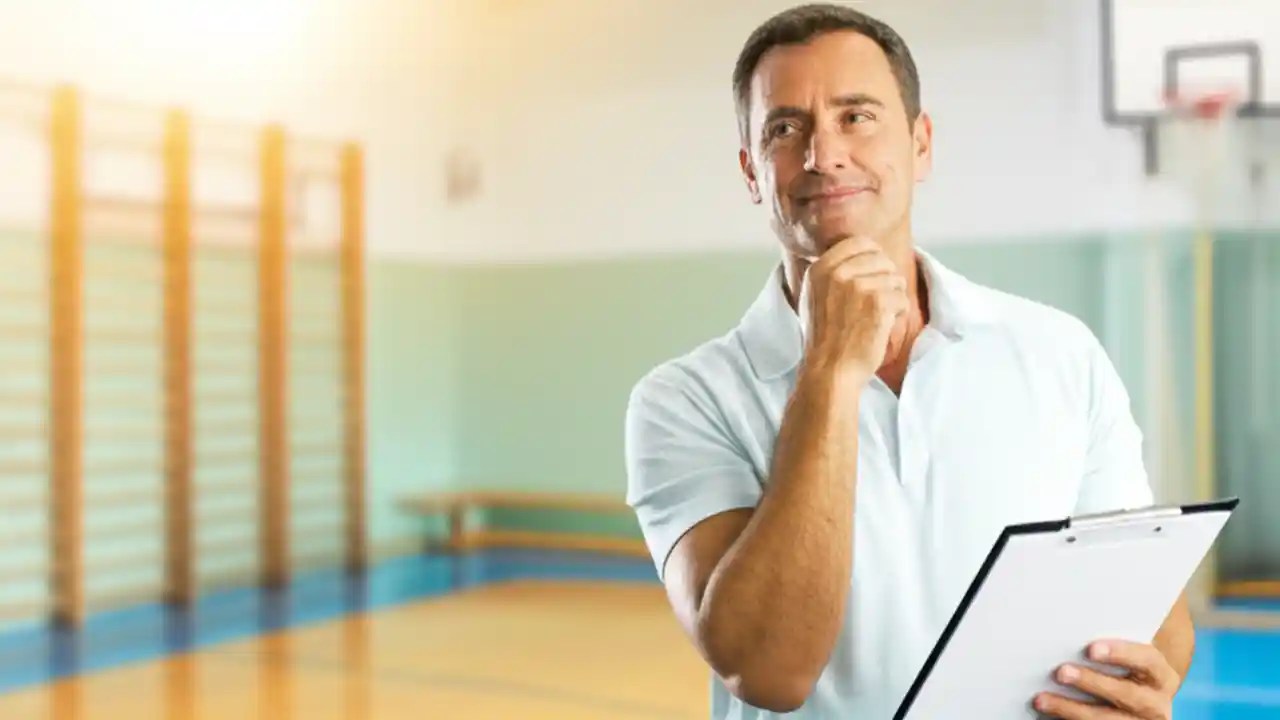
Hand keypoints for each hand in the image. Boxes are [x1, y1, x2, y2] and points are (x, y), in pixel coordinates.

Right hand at [798, 237, 907, 382]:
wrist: (829, 370)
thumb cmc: (825, 339)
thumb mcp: (815, 296)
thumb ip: (832, 272)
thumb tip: (862, 253)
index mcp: (820, 268)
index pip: (860, 243)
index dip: (873, 257)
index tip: (874, 275)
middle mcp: (837, 273)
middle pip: (881, 260)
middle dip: (886, 279)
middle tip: (878, 302)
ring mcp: (858, 286)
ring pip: (895, 279)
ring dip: (893, 297)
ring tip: (877, 317)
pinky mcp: (878, 303)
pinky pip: (902, 298)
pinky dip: (898, 313)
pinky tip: (883, 326)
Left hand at [1034, 640, 1179, 718]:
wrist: (1140, 704)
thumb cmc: (1125, 669)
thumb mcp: (1127, 658)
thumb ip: (1106, 646)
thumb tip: (1067, 626)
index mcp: (1160, 675)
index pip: (1146, 660)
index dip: (1120, 653)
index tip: (1091, 649)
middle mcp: (1156, 704)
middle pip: (1126, 694)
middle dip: (1092, 682)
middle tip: (1061, 672)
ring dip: (1071, 709)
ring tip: (1042, 700)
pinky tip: (1049, 715)